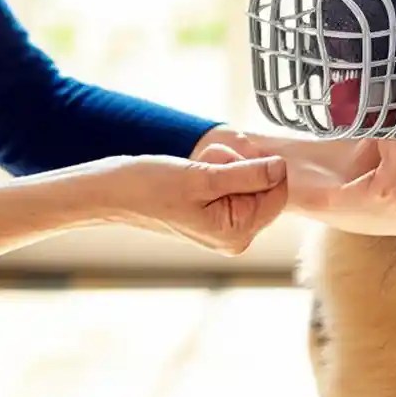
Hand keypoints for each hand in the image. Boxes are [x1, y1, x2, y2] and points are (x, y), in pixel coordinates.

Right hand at [98, 145, 288, 255]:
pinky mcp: (213, 211)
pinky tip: (190, 173)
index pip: (278, 192)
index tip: (225, 162)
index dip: (259, 167)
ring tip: (193, 170)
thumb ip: (247, 174)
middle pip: (264, 185)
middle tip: (204, 167)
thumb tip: (281, 168)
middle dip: (237, 165)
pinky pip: (230, 180)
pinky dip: (214, 168)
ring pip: (246, 178)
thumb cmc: (151, 187)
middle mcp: (235, 234)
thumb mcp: (203, 177)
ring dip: (223, 164)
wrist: (114, 191)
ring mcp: (224, 224)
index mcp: (237, 233)